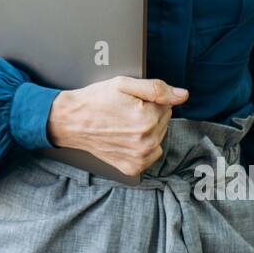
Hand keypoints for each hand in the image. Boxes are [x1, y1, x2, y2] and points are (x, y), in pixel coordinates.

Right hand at [45, 76, 188, 177]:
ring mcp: (139, 158)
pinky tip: (125, 139)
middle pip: (164, 122)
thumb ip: (157, 89)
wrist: (71, 122)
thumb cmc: (95, 100)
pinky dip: (141, 148)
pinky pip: (149, 155)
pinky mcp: (132, 168)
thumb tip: (182, 95)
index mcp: (148, 119)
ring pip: (158, 138)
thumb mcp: (124, 84)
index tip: (131, 102)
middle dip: (149, 115)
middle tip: (125, 112)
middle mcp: (146, 141)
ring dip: (146, 131)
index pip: (167, 105)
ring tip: (124, 125)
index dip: (149, 101)